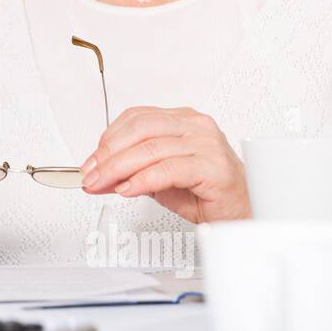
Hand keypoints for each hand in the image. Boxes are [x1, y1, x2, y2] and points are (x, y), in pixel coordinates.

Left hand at [80, 107, 250, 222]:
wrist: (241, 212)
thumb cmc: (206, 192)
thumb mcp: (159, 179)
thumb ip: (129, 172)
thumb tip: (98, 175)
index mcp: (182, 120)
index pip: (136, 118)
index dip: (108, 138)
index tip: (90, 161)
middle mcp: (195, 127)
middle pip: (140, 129)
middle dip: (109, 153)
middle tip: (91, 174)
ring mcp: (206, 144)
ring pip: (151, 148)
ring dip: (119, 168)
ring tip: (104, 183)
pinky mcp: (213, 167)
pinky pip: (169, 169)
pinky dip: (143, 179)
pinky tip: (129, 189)